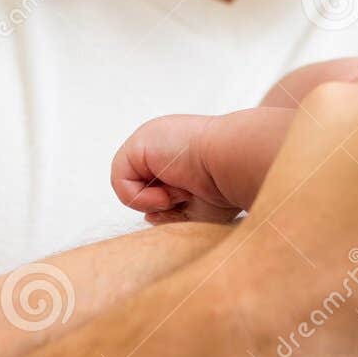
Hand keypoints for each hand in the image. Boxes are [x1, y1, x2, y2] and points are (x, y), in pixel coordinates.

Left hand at [111, 108, 294, 222]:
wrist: (237, 160)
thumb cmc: (229, 184)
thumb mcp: (199, 204)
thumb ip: (174, 210)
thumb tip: (149, 216)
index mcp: (181, 152)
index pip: (158, 184)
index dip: (167, 203)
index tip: (190, 204)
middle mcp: (163, 144)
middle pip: (143, 187)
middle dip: (161, 203)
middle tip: (187, 198)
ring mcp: (150, 141)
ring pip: (131, 187)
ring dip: (156, 201)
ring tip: (183, 192)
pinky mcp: (137, 144)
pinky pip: (120, 182)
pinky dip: (141, 198)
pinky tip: (168, 192)